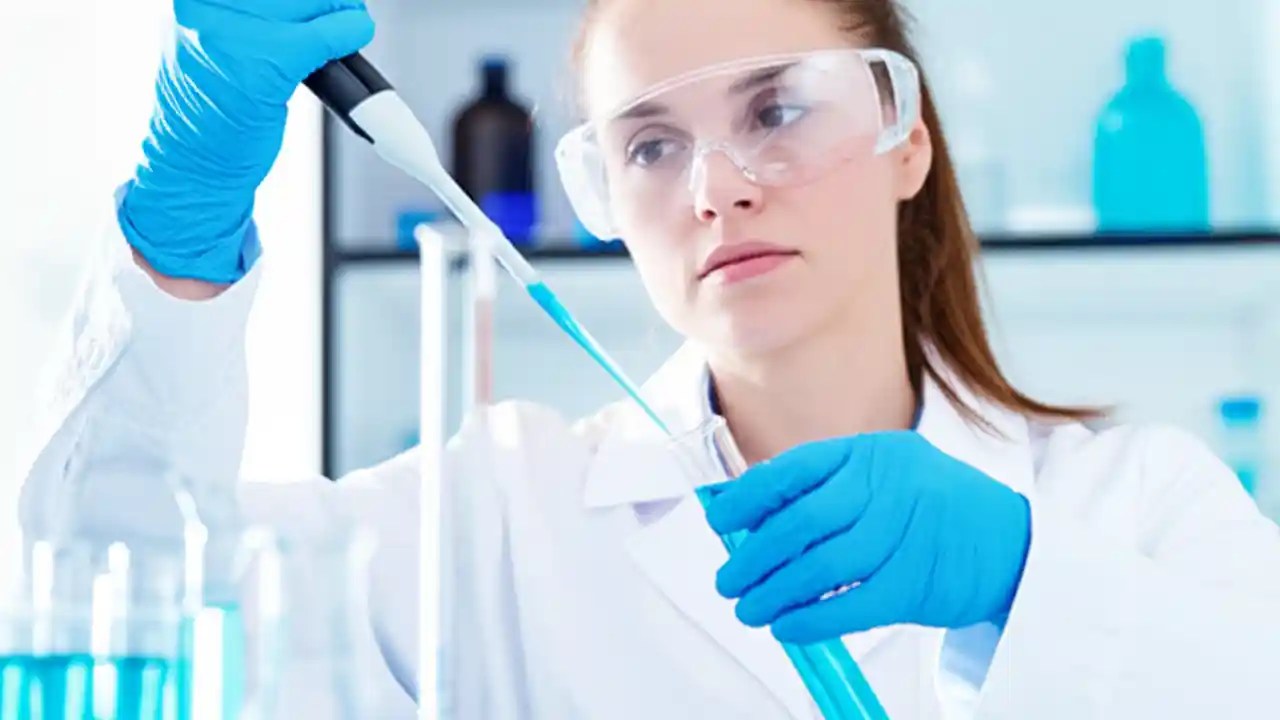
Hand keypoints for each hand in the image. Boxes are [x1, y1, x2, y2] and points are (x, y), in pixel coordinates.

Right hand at [120, 0, 374, 282]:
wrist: (194, 164)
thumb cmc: (209, 109)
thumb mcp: (215, 42)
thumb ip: (251, 16)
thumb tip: (313, 4)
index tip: (323, 0)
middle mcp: (205, 6)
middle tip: (346, 9)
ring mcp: (231, 34)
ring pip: (311, 3)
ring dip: (343, 12)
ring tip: (350, 23)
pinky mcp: (264, 64)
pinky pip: (323, 37)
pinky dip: (347, 33)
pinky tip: (355, 33)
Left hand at [705, 432, 1031, 644]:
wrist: (1010, 542)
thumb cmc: (933, 508)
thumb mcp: (885, 474)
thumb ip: (827, 488)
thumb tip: (752, 515)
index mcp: (870, 453)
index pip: (793, 470)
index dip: (748, 498)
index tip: (719, 521)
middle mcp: (887, 487)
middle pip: (800, 524)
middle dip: (753, 558)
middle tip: (728, 580)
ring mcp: (904, 535)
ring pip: (820, 568)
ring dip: (774, 594)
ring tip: (749, 609)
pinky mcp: (916, 583)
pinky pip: (850, 606)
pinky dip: (811, 620)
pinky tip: (787, 627)